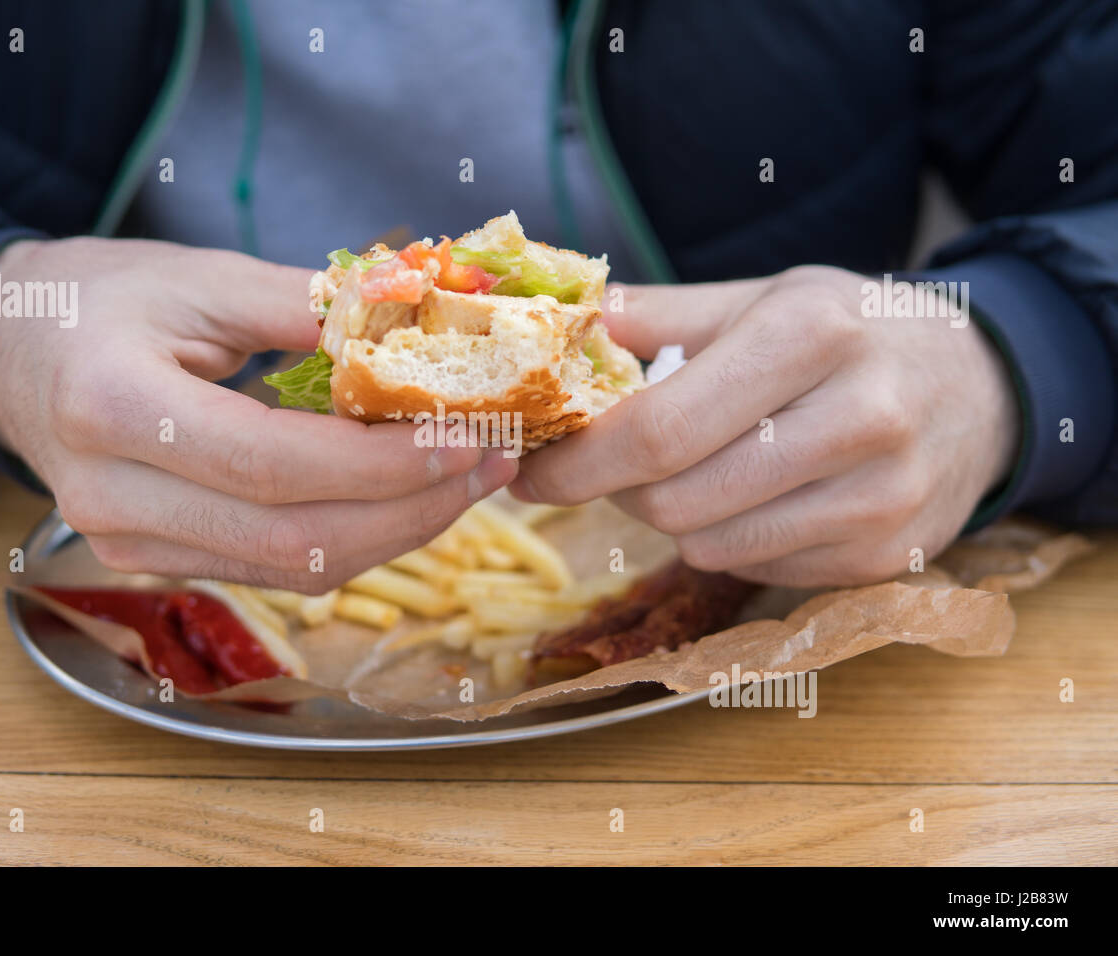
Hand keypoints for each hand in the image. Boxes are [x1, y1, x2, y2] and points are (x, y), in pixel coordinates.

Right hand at [0, 237, 515, 590]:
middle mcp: (112, 496)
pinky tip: (406, 499)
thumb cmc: (101, 297)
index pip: (273, 464)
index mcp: (111, 408)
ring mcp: (127, 542)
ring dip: (396, 533)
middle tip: (494, 463)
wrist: (9, 348)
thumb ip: (306, 307)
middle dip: (414, 510)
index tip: (471, 437)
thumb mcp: (200, 277)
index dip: (384, 463)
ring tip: (468, 480)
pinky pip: (271, 567)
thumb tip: (422, 326)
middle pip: (293, 537)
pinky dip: (351, 538)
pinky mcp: (151, 559)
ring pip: (291, 568)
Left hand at [512, 266, 1019, 586]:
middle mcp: (857, 418)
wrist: (979, 385)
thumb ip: (653, 317)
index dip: (578, 462)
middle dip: (620, 490)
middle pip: (676, 499)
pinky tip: (754, 497)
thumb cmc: (850, 333)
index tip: (531, 471)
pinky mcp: (886, 556)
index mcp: (808, 336)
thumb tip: (551, 332)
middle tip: (615, 464)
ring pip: (709, 546)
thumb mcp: (761, 297)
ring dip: (673, 517)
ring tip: (694, 470)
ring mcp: (881, 498)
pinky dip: (730, 540)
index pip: (659, 429)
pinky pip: (757, 569)